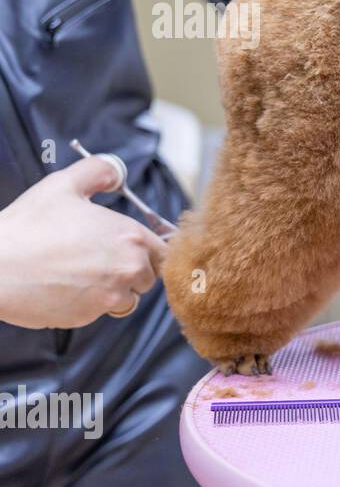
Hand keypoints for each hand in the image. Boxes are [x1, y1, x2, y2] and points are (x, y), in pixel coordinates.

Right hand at [0, 157, 166, 328]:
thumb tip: (116, 171)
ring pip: (129, 297)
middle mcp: (130, 267)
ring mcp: (112, 294)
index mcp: (132, 235)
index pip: (164, 249)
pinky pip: (104, 312)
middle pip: (149, 275)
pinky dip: (92, 304)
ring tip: (80, 273)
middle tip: (97, 259)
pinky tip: (68, 288)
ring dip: (113, 289)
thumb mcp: (63, 185)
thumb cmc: (28, 226)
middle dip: (130, 270)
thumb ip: (98, 172)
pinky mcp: (92, 315)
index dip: (146, 249)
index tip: (126, 248)